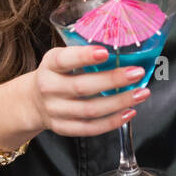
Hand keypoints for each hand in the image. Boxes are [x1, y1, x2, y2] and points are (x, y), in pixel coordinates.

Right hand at [29, 44, 153, 137]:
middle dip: (113, 80)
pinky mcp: (63, 128)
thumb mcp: (62, 57)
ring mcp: (55, 111)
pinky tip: (129, 112)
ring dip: (119, 102)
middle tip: (137, 73)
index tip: (105, 52)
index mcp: (49, 65)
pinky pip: (90, 128)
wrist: (34, 101)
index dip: (84, 56)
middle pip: (82, 87)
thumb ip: (83, 53)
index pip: (64, 60)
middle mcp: (49, 88)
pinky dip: (112, 122)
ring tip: (141, 93)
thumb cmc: (57, 74)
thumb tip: (123, 47)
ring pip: (90, 110)